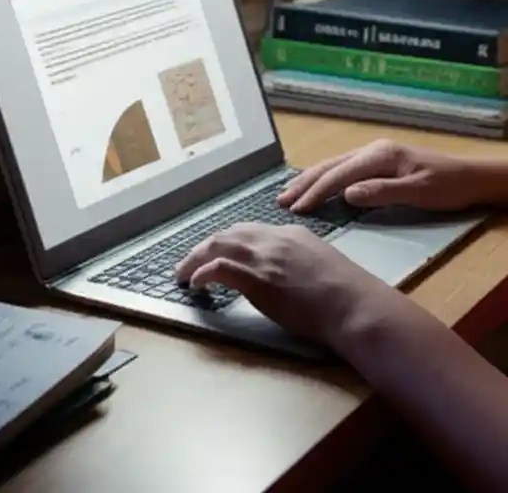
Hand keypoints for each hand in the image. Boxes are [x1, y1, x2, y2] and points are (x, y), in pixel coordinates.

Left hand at [174, 223, 397, 344]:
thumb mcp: (321, 265)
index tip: (214, 253)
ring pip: (217, 246)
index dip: (227, 242)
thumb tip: (282, 274)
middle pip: (227, 234)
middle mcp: (274, 240)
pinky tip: (194, 284)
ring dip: (193, 260)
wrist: (356, 306)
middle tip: (189, 263)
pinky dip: (201, 273)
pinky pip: (219, 268)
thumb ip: (297, 262)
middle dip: (204, 248)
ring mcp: (265, 258)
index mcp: (292, 234)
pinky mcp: (258, 279)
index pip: (248, 230)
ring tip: (181, 274)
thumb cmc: (348, 295)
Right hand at [278, 139, 482, 212]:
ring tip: (287, 193)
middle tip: (281, 201)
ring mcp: (373, 155)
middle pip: (330, 166)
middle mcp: (372, 150)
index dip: (316, 191)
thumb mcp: (418, 192)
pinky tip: (313, 185)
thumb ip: (381, 192)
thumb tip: (346, 194)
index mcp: (380, 155)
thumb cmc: (449, 186)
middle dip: (304, 184)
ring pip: (333, 166)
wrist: (472, 178)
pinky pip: (341, 169)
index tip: (297, 208)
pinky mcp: (376, 162)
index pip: (339, 174)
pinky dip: (323, 178)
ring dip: (309, 180)